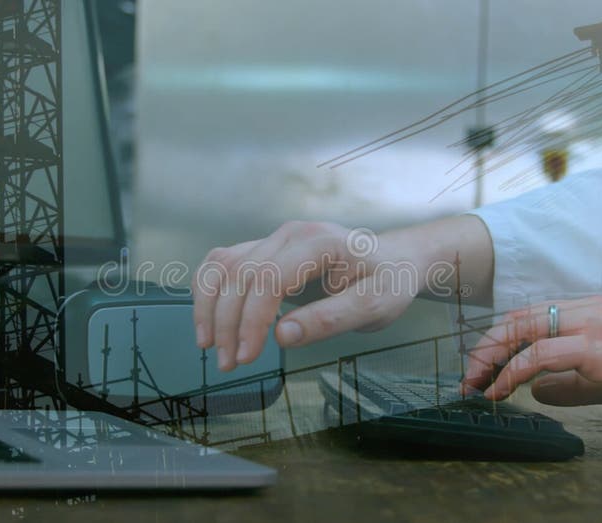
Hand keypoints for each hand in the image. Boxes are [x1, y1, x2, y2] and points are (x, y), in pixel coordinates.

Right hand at [192, 216, 493, 371]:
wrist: (393, 261)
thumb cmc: (387, 283)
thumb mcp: (374, 307)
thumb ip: (330, 320)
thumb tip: (282, 336)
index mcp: (320, 242)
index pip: (269, 277)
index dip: (252, 319)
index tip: (248, 357)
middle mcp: (291, 233)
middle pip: (239, 273)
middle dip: (227, 322)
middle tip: (230, 364)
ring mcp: (274, 238)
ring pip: (222, 266)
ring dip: (209, 307)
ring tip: (211, 347)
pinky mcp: (264, 249)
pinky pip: (223, 263)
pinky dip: (208, 291)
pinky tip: (210, 321)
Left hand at [464, 295, 601, 457]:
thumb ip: (570, 384)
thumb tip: (537, 391)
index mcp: (592, 311)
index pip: (531, 315)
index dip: (500, 338)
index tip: (482, 365)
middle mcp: (590, 310)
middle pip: (519, 317)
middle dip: (486, 346)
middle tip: (468, 375)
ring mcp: (594, 325)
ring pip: (523, 330)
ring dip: (492, 359)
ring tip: (477, 385)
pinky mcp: (598, 347)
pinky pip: (540, 354)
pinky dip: (514, 372)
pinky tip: (503, 390)